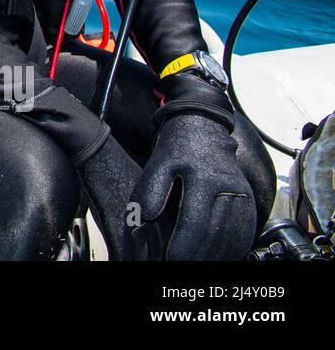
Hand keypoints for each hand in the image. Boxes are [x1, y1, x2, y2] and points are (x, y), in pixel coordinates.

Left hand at [130, 110, 254, 259]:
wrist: (204, 127)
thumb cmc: (176, 149)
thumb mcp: (158, 163)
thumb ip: (151, 189)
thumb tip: (146, 217)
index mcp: (204, 178)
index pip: (196, 223)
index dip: (184, 247)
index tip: (171, 261)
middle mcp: (229, 186)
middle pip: (217, 233)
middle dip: (201, 256)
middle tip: (184, 268)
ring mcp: (243, 192)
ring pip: (236, 235)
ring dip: (220, 255)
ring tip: (202, 265)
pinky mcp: (250, 197)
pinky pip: (246, 229)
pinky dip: (235, 247)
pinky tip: (221, 256)